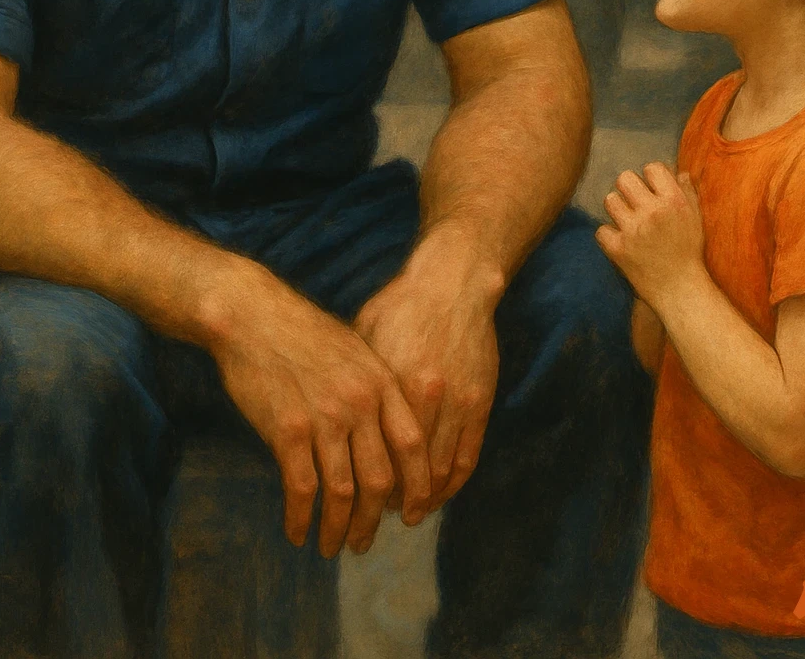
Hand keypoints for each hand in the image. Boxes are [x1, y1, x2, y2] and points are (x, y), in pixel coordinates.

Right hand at [208, 271, 430, 557]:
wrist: (252, 314)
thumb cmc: (301, 332)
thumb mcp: (353, 349)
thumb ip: (374, 389)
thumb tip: (387, 438)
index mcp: (380, 381)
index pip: (413, 446)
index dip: (418, 486)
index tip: (415, 513)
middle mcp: (359, 402)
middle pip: (381, 478)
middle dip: (374, 520)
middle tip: (364, 542)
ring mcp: (325, 417)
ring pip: (342, 492)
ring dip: (338, 529)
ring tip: (332, 547)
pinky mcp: (288, 430)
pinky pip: (301, 489)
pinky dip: (301, 518)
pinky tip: (296, 533)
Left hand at [354, 235, 500, 511]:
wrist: (452, 282)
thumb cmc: (399, 307)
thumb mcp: (363, 340)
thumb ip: (352, 383)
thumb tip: (323, 421)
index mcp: (392, 383)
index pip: (374, 454)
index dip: (358, 487)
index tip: (344, 505)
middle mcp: (427, 397)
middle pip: (405, 471)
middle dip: (385, 505)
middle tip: (369, 522)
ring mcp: (459, 402)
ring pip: (438, 473)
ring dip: (420, 502)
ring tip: (402, 516)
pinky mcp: (481, 402)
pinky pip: (467, 458)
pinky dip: (451, 485)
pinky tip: (436, 497)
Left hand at [596, 162, 704, 307]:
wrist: (681, 291)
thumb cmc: (690, 253)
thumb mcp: (696, 219)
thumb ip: (687, 192)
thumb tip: (679, 172)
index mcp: (673, 201)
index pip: (651, 168)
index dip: (650, 178)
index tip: (652, 191)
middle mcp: (652, 211)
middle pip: (624, 179)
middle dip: (629, 189)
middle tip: (635, 204)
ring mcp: (633, 230)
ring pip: (609, 200)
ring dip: (617, 210)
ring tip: (628, 222)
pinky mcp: (618, 249)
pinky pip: (601, 230)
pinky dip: (609, 236)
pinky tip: (620, 241)